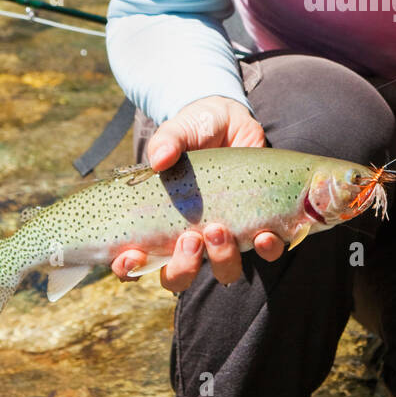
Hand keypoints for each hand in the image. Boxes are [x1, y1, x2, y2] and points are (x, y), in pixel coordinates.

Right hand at [111, 95, 285, 291]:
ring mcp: (224, 235)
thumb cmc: (194, 130)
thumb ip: (167, 143)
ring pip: (223, 271)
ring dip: (222, 259)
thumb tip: (160, 158)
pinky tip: (264, 233)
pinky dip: (267, 248)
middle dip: (183, 268)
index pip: (136, 262)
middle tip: (189, 238)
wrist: (232, 119)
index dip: (129, 269)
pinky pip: (265, 250)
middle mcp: (191, 237)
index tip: (132, 256)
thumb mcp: (177, 131)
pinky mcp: (255, 224)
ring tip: (220, 230)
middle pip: (179, 277)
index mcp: (161, 222)